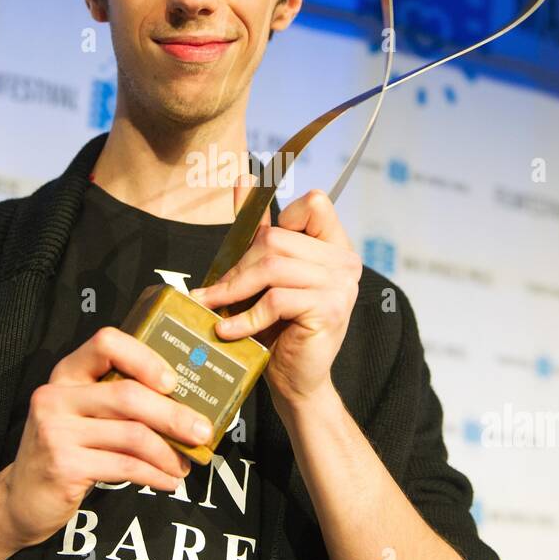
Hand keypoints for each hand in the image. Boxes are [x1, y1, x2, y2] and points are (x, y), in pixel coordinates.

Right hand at [0, 326, 215, 549]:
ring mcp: (56, 431)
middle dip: (174, 415)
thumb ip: (119, 401)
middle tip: (202, 432)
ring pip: (132, 434)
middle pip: (128, 395)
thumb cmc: (67, 451)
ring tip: (184, 465)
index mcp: (66, 373)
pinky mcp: (63, 465)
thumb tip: (185, 406)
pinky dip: (154, 474)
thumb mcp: (85, 415)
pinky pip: (124, 466)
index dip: (145, 358)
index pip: (106, 342)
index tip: (173, 381)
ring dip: (168, 452)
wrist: (21, 500)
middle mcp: (56, 396)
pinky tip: (167, 481)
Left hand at [189, 175, 361, 408]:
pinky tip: (229, 330)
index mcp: (335, 245)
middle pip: (279, 238)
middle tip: (214, 292)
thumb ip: (258, 228)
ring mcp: (341, 285)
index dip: (282, 219)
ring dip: (235, 289)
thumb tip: (243, 178)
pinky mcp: (329, 309)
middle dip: (239, 265)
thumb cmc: (280, 327)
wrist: (297, 380)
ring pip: (274, 266)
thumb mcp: (266, 274)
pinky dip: (246, 316)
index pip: (314, 203)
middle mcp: (345, 261)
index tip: (259, 245)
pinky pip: (276, 299)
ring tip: (213, 307)